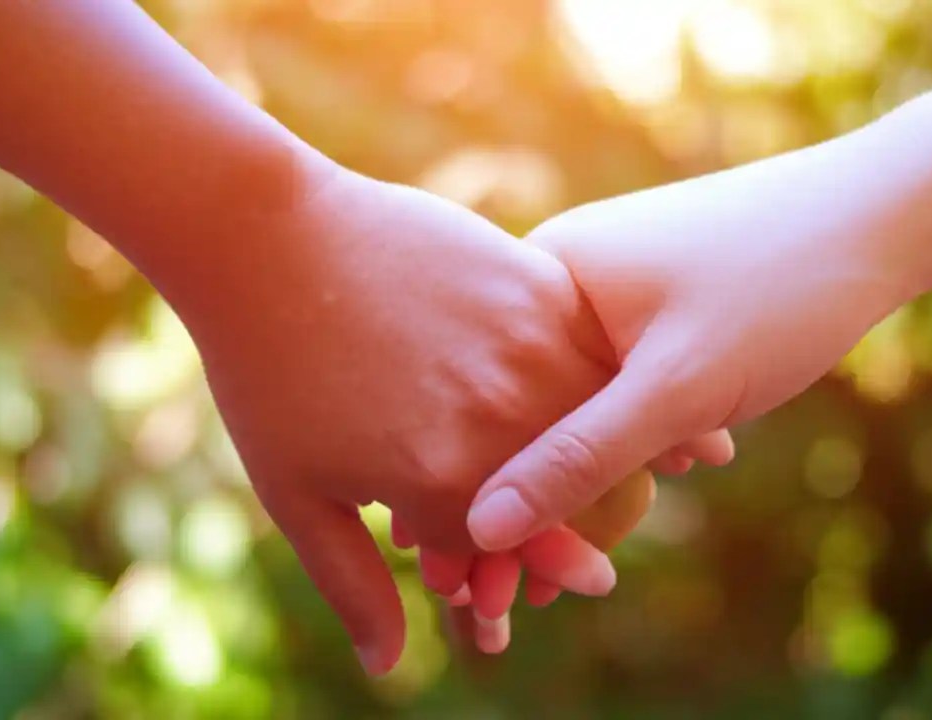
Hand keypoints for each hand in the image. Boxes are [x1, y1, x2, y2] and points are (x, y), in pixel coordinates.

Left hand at [182, 161, 621, 673]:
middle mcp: (502, 424)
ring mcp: (526, 349)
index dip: (542, 567)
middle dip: (587, 515)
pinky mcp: (536, 287)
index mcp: (444, 484)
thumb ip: (354, 584)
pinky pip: (595, 347)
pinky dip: (615, 374)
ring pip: (601, 418)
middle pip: (576, 491)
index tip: (580, 578)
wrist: (265, 239)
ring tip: (666, 456)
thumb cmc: (268, 373)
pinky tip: (634, 375)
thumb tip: (387, 667)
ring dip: (624, 443)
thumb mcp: (297, 495)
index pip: (519, 551)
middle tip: (607, 533)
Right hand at [467, 135, 911, 550]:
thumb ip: (578, 459)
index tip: (476, 581)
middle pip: (517, 402)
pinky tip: (660, 476)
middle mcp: (560, 267)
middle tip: (526, 594)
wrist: (883, 213)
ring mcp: (607, 278)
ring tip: (580, 557)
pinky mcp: (652, 292)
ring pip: (571, 396)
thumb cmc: (778, 289)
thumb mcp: (675, 389)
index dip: (473, 491)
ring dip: (582, 468)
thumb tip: (482, 527)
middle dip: (530, 494)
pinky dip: (628, 430)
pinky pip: (615, 376)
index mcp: (541, 271)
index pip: (476, 398)